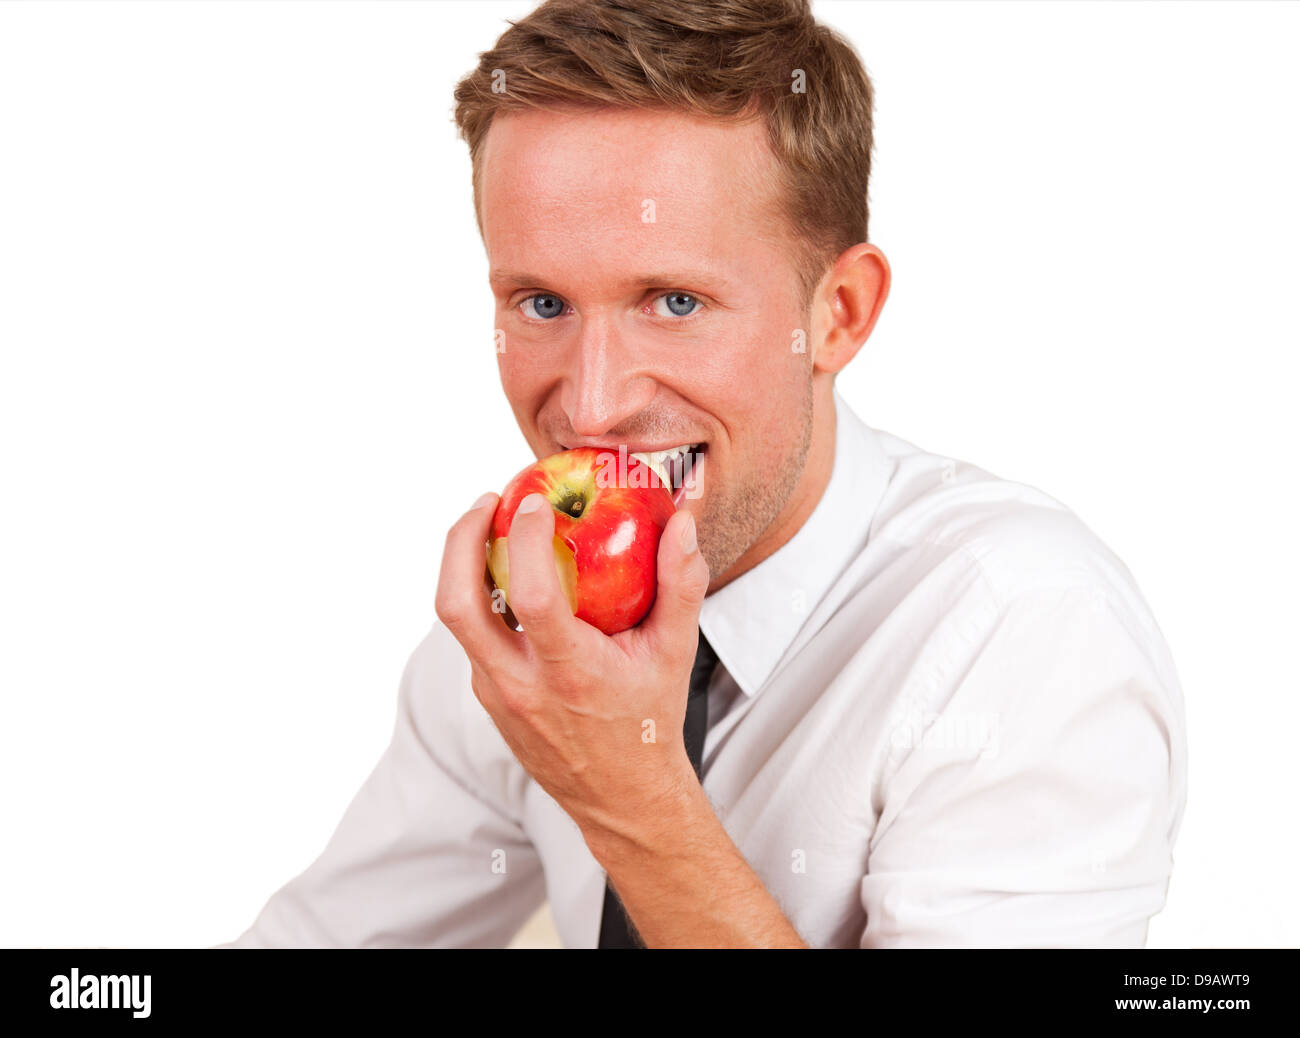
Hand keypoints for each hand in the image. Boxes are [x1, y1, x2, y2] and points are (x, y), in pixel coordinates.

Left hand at [434, 489, 711, 844]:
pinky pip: (474, 636)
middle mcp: (520, 686)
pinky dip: (482, 594)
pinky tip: (509, 571)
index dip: (525, 541)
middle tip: (488, 502)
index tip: (534, 501)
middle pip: (456, 606)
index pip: (532, 597)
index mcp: (569, 673)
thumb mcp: (675, 654)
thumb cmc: (650, 720)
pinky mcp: (488, 696)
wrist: (621, 797)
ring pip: (456, 619)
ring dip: (464, 564)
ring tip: (493, 524)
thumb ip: (682, 585)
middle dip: (460, 542)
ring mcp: (496, 695)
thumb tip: (683, 523)